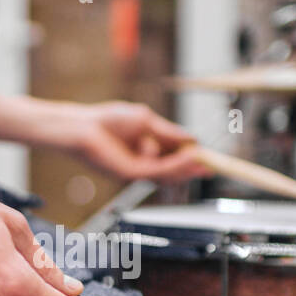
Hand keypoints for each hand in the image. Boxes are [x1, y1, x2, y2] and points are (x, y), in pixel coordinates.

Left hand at [59, 101, 210, 181]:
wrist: (84, 127)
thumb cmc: (108, 121)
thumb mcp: (146, 122)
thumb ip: (167, 132)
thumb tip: (191, 139)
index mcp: (146, 151)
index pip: (173, 158)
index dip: (191, 158)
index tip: (207, 156)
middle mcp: (143, 163)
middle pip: (173, 170)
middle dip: (193, 169)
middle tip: (212, 166)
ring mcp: (137, 170)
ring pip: (168, 174)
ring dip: (187, 169)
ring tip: (204, 163)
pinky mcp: (131, 174)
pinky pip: (158, 171)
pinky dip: (175, 166)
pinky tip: (188, 158)